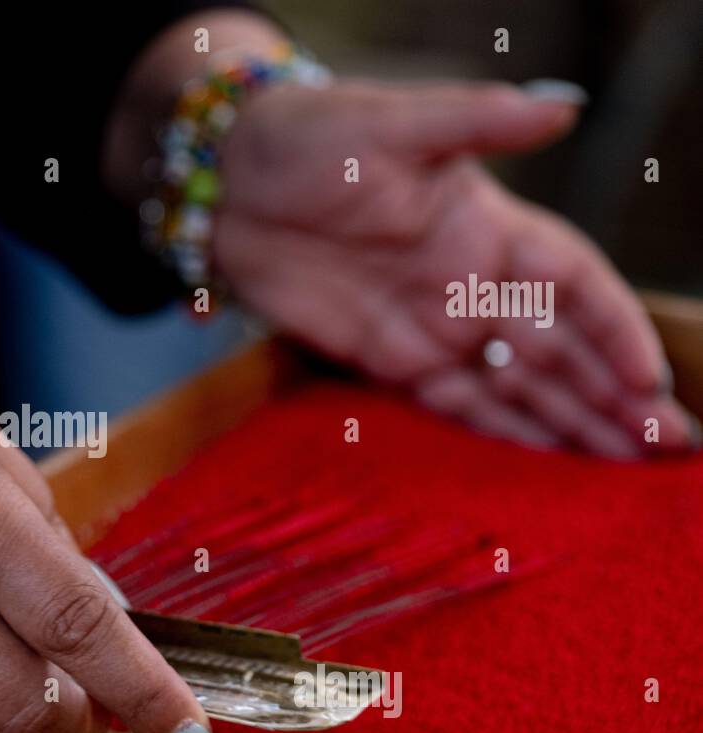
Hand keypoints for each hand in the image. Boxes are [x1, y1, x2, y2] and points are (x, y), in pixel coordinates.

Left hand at [215, 79, 698, 456]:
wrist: (231, 181)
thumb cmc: (313, 137)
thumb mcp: (394, 124)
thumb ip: (477, 120)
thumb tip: (563, 105)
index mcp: (490, 228)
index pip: (574, 286)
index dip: (614, 331)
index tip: (646, 383)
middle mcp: (473, 284)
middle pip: (559, 348)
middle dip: (612, 397)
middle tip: (665, 450)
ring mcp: (433, 326)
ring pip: (517, 385)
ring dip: (570, 426)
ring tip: (622, 470)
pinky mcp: (387, 358)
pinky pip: (453, 405)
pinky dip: (499, 434)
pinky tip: (540, 466)